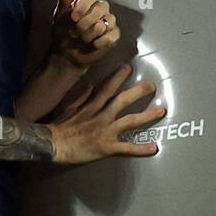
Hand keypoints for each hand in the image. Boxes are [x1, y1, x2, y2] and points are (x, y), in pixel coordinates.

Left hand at [50, 0, 120, 69]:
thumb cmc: (63, 33)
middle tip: (75, 31)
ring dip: (92, 33)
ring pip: (108, 22)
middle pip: (101, 7)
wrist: (67, 54)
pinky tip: (94, 44)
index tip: (73, 17)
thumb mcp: (59, 17)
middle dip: (86, 22)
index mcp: (86, 0)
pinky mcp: (113, 34)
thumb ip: (64, 1)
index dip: (83, 5)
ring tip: (82, 39)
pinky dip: (103, 41)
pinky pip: (114, 34)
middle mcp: (100, 8)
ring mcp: (108, 21)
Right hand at [50, 64, 165, 163]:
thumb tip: (91, 84)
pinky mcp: (107, 147)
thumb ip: (82, 97)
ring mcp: (106, 131)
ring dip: (147, 116)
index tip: (129, 67)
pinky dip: (141, 149)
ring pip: (130, 121)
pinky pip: (127, 148)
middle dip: (139, 91)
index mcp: (92, 106)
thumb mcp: (69, 108)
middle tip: (152, 85)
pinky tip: (154, 148)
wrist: (53, 144)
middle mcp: (102, 115)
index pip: (108, 87)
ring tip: (161, 111)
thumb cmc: (59, 128)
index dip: (119, 76)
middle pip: (123, 100)